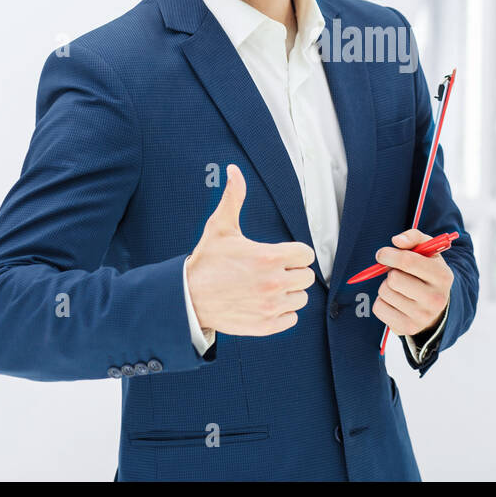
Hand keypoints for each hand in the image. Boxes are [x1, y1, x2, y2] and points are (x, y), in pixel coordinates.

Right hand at [186, 164, 316, 335]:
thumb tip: (234, 171)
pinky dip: (283, 313)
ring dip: (289, 293)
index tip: (282, 255)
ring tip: (269, 287)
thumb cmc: (206, 263)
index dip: (295, 253)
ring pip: (301, 298)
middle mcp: (274, 282)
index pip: (306, 255)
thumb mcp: (221, 227)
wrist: (188, 298)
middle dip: (294, 272)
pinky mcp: (266, 325)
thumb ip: (234, 197)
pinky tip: (267, 303)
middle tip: (274, 271)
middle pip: (307, 277)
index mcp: (269, 257)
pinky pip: (292, 319)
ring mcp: (271, 306)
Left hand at [372, 228, 452, 336]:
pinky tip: (394, 301)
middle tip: (396, 273)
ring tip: (398, 288)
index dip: (389, 255)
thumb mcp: (428, 251)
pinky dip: (382, 302)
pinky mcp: (407, 328)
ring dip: (386, 286)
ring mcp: (422, 316)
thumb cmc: (427, 272)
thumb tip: (396, 241)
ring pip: (384, 293)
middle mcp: (435, 299)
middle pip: (393, 279)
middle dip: (390, 272)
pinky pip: (379, 308)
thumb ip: (414, 238)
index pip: (408, 261)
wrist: (437, 307)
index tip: (382, 254)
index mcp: (442, 276)